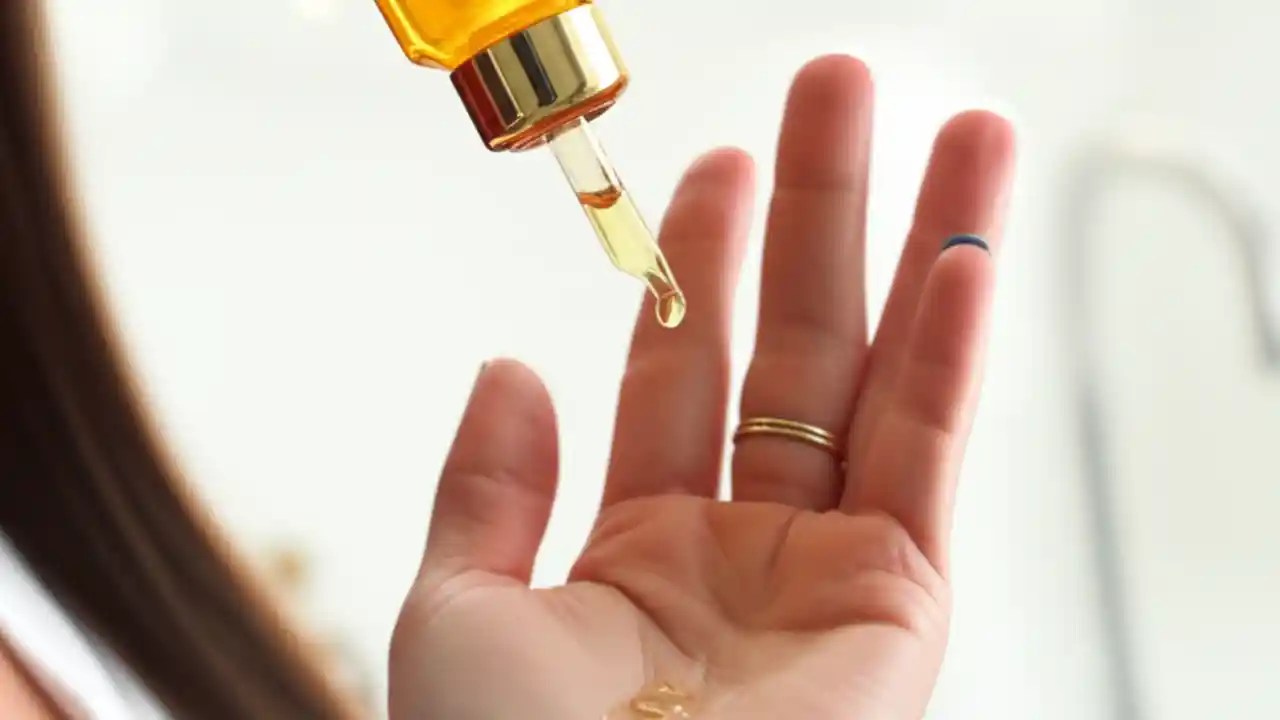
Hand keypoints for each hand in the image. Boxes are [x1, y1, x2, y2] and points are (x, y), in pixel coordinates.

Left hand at [389, 55, 1014, 719]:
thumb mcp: (457, 612)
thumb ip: (487, 486)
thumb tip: (507, 365)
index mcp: (640, 550)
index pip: (679, 371)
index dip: (696, 262)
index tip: (711, 166)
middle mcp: (745, 550)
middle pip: (791, 347)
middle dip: (818, 215)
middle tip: (837, 93)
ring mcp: (828, 572)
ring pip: (882, 380)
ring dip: (919, 249)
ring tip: (951, 129)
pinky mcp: (901, 610)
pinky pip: (932, 459)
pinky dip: (952, 351)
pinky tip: (961, 255)